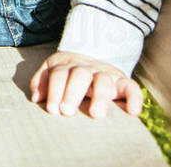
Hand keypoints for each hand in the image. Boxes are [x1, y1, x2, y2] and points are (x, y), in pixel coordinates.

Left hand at [28, 51, 143, 119]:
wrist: (93, 54)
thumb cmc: (68, 71)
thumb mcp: (52, 69)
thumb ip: (41, 81)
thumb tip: (35, 98)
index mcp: (68, 66)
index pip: (59, 74)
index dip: (54, 90)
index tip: (52, 109)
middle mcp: (87, 69)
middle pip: (80, 76)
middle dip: (72, 93)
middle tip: (66, 111)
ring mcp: (106, 74)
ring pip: (104, 81)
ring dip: (100, 97)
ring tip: (95, 115)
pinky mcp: (123, 82)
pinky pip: (132, 87)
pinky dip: (135, 98)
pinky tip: (133, 112)